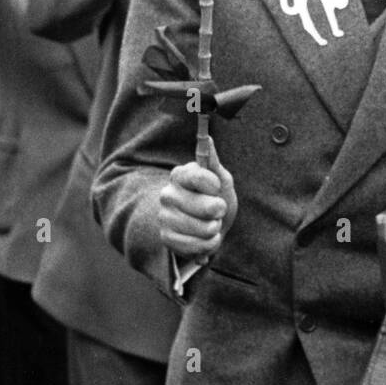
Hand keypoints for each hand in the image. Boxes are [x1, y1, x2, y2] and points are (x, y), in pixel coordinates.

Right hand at [159, 138, 237, 267]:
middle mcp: (167, 194)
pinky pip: (196, 246)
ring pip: (203, 229)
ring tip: (211, 225)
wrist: (208, 227)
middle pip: (206, 206)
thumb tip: (207, 138)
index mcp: (180, 174)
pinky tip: (205, 238)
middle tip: (217, 210)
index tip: (217, 187)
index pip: (198, 175)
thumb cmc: (216, 198)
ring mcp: (165, 217)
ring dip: (215, 230)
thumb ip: (213, 161)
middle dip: (220, 210)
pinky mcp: (166, 238)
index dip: (214, 185)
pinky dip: (208, 245)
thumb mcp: (221, 179)